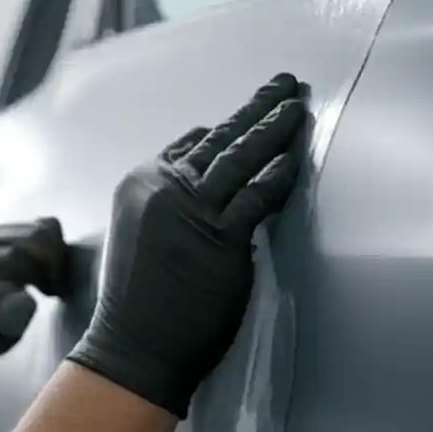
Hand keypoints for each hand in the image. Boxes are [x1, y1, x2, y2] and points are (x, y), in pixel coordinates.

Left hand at [0, 217, 69, 356]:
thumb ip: (4, 326)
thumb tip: (24, 298)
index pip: (13, 257)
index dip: (38, 274)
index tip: (49, 296)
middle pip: (32, 236)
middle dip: (52, 263)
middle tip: (53, 289)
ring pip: (42, 228)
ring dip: (57, 255)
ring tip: (51, 280)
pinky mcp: (9, 227)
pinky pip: (46, 224)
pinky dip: (57, 244)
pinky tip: (49, 267)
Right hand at [67, 73, 303, 417]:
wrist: (135, 347)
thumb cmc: (143, 299)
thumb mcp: (143, 232)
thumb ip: (170, 198)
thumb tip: (204, 169)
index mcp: (141, 183)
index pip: (191, 143)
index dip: (227, 126)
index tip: (256, 108)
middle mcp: (163, 188)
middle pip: (220, 139)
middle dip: (257, 108)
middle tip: (286, 84)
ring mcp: (192, 212)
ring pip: (240, 157)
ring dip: (273, 128)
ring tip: (296, 106)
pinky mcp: (219, 239)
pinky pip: (256, 197)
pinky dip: (278, 176)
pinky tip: (295, 160)